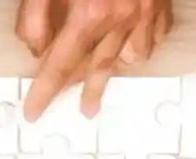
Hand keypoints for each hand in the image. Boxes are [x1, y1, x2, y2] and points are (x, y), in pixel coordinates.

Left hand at [17, 0, 174, 119]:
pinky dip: (145, 42)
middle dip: (88, 93)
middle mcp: (121, 18)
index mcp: (89, 13)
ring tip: (108, 74)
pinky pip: (156, 34)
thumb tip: (35, 47)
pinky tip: (136, 43)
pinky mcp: (161, 0)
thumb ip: (34, 17)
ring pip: (133, 54)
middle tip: (86, 111)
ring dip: (118, 66)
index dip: (44, 92)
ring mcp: (146, 10)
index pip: (59, 66)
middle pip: (99, 68)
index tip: (34, 110)